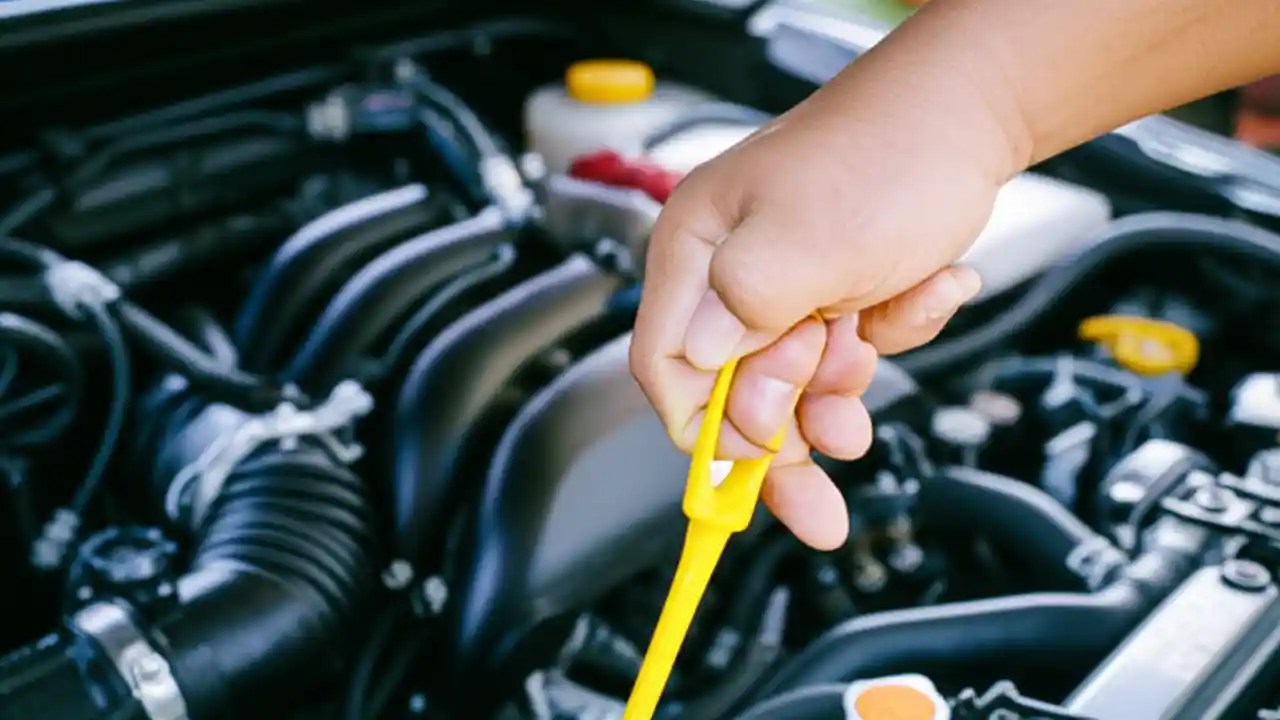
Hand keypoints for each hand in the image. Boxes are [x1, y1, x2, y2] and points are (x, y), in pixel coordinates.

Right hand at [630, 62, 1021, 549]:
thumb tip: (700, 367)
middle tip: (839, 428)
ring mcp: (786, 291)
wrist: (970, 120)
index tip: (752, 462)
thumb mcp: (807, 242)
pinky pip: (850, 358)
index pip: (665, 367)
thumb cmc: (886, 159)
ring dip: (845, 387)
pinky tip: (920, 289)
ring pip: (796, 388)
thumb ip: (742, 310)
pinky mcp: (835, 298)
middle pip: (733, 394)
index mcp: (697, 254)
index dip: (704, 427)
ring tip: (874, 345)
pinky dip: (889, 336)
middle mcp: (732, 277)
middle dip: (789, 421)